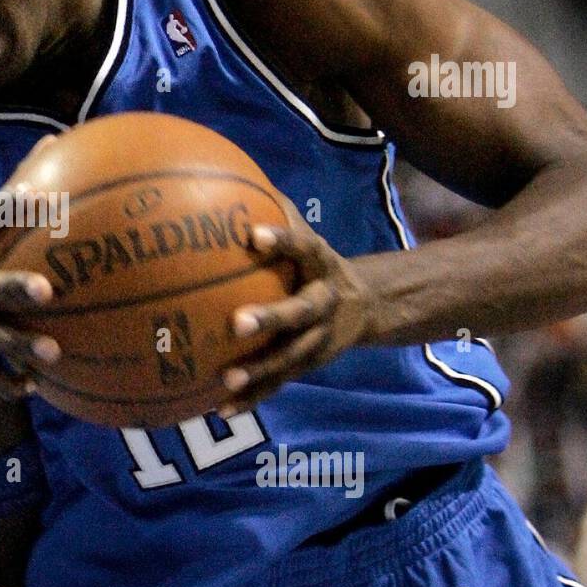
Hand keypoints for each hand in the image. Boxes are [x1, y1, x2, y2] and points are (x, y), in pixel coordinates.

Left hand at [220, 199, 373, 413]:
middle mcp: (325, 304)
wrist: (368, 305)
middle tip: (237, 322)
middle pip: (301, 313)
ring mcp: (319, 340)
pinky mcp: (308, 366)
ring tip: (226, 381)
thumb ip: (275, 211)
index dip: (284, 241)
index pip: (305, 248)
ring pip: (291, 358)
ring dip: (260, 371)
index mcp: (322, 266)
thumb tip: (226, 176)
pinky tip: (218, 409)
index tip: (254, 235)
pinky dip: (251, 399)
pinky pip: (278, 384)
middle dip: (272, 318)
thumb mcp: (307, 238)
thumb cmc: (315, 263)